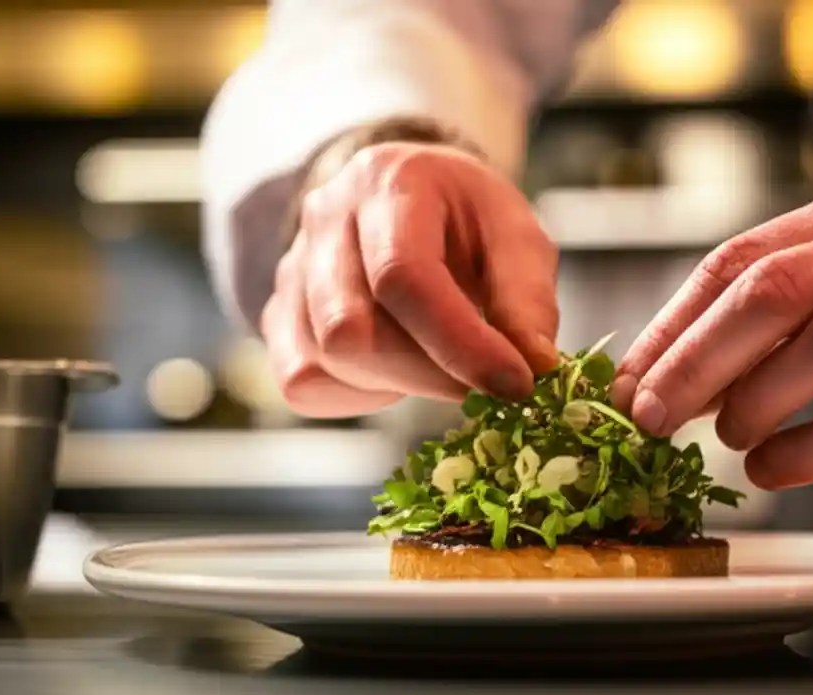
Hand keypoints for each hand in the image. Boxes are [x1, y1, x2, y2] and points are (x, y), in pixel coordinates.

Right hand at [262, 141, 558, 416]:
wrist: (411, 201)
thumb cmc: (468, 221)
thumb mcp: (517, 237)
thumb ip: (528, 298)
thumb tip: (534, 365)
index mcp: (388, 182)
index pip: (403, 275)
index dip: (461, 343)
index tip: (516, 384)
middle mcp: (324, 219)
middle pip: (350, 329)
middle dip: (430, 375)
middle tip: (486, 386)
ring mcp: (291, 269)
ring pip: (327, 361)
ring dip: (400, 384)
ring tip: (444, 365)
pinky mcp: (278, 318)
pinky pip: (305, 382)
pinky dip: (360, 394)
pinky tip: (399, 370)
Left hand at [613, 178, 812, 487]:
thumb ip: (775, 327)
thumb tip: (661, 377)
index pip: (744, 256)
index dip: (676, 323)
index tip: (628, 380)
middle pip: (779, 286)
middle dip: (698, 357)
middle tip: (652, 416)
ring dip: (760, 395)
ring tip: (727, 439)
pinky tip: (777, 470)